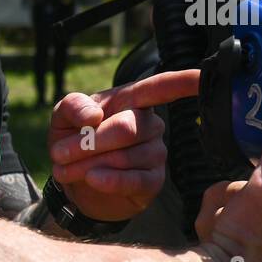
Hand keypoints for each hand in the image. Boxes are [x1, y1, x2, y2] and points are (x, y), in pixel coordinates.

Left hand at [47, 69, 199, 221]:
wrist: (74, 185)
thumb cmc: (74, 142)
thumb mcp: (62, 119)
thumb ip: (73, 106)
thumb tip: (94, 115)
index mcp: (132, 100)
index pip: (161, 87)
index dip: (184, 81)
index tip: (201, 75)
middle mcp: (150, 123)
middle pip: (126, 128)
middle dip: (87, 143)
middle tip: (60, 154)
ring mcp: (155, 152)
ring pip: (125, 156)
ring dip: (88, 165)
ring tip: (68, 170)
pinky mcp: (153, 181)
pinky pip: (133, 180)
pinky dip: (108, 180)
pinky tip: (93, 179)